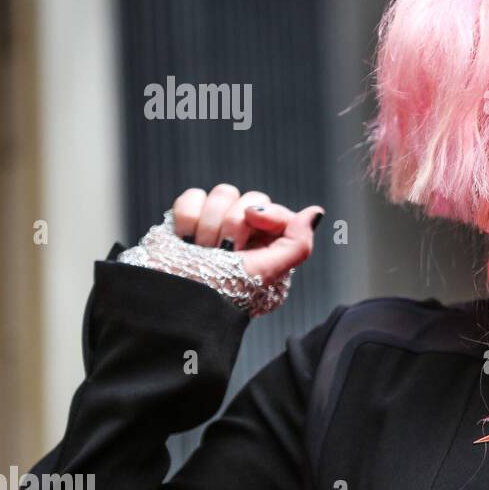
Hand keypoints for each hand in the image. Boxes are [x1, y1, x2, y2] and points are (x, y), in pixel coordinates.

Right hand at [172, 184, 324, 282]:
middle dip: (235, 223)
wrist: (174, 297)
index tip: (255, 219)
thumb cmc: (223, 291)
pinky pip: (194, 196)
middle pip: (252, 197)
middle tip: (225, 250)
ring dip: (211, 223)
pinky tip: (185, 239)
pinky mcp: (186, 218)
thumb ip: (298, 243)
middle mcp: (244, 233)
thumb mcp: (269, 273)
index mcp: (266, 245)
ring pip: (224, 192)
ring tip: (203, 250)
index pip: (277, 209)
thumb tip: (315, 211)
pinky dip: (188, 217)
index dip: (268, 212)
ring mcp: (214, 223)